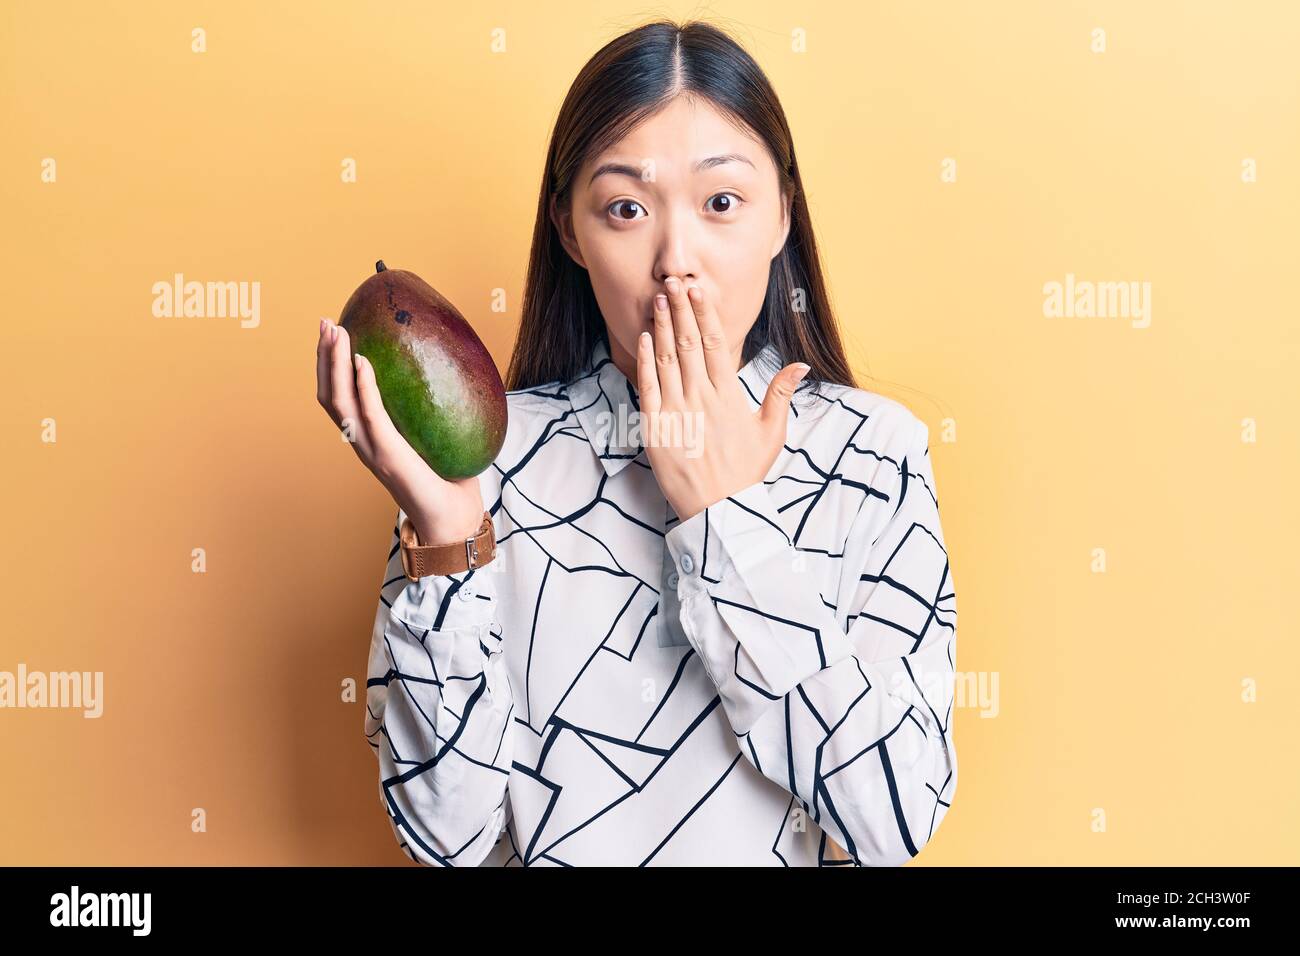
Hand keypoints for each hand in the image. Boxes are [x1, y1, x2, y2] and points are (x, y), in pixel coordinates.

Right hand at [315, 318, 484, 542]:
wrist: (453, 520)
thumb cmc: (449, 481)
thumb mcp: (435, 436)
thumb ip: (432, 409)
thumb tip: (452, 369)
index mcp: (369, 438)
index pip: (338, 397)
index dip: (330, 366)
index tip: (334, 333)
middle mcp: (363, 443)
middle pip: (329, 395)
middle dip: (325, 357)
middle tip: (326, 322)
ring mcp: (372, 450)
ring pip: (340, 402)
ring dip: (335, 364)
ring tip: (337, 332)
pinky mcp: (389, 456)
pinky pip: (371, 416)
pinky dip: (364, 387)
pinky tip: (363, 361)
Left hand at [635, 276, 809, 521]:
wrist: (719, 509)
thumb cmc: (746, 472)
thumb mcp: (771, 432)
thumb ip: (781, 394)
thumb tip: (801, 364)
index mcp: (729, 396)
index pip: (715, 344)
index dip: (705, 314)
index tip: (698, 290)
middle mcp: (702, 398)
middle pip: (689, 343)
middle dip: (681, 310)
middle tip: (673, 281)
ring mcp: (676, 411)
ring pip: (667, 359)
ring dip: (663, 327)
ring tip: (659, 299)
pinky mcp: (656, 427)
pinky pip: (648, 386)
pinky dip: (646, 360)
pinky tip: (646, 338)